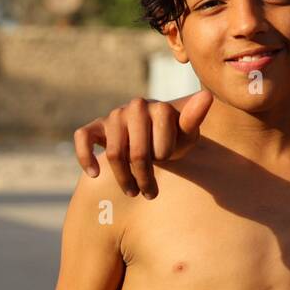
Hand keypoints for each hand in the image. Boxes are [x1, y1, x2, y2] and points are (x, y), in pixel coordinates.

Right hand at [73, 90, 212, 198]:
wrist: (157, 135)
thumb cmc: (176, 137)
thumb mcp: (188, 133)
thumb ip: (195, 118)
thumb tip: (207, 96)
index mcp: (160, 107)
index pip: (159, 144)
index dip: (164, 157)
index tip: (169, 160)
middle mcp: (135, 107)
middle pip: (136, 153)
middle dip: (144, 177)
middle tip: (150, 193)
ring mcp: (114, 116)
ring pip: (114, 154)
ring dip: (123, 178)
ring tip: (134, 192)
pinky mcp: (96, 126)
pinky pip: (83, 138)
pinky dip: (86, 157)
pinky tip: (95, 174)